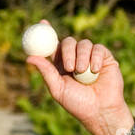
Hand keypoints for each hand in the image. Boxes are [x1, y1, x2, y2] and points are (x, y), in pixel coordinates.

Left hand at [24, 19, 134, 134]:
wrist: (101, 111)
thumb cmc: (78, 104)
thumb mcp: (58, 88)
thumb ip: (46, 71)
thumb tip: (29, 57)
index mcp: (60, 65)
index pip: (53, 45)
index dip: (47, 32)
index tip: (42, 23)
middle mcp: (75, 58)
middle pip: (68, 42)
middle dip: (67, 51)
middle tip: (69, 67)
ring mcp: (90, 57)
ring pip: (83, 44)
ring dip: (81, 58)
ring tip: (83, 74)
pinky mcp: (104, 57)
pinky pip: (98, 49)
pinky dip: (95, 58)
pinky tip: (96, 71)